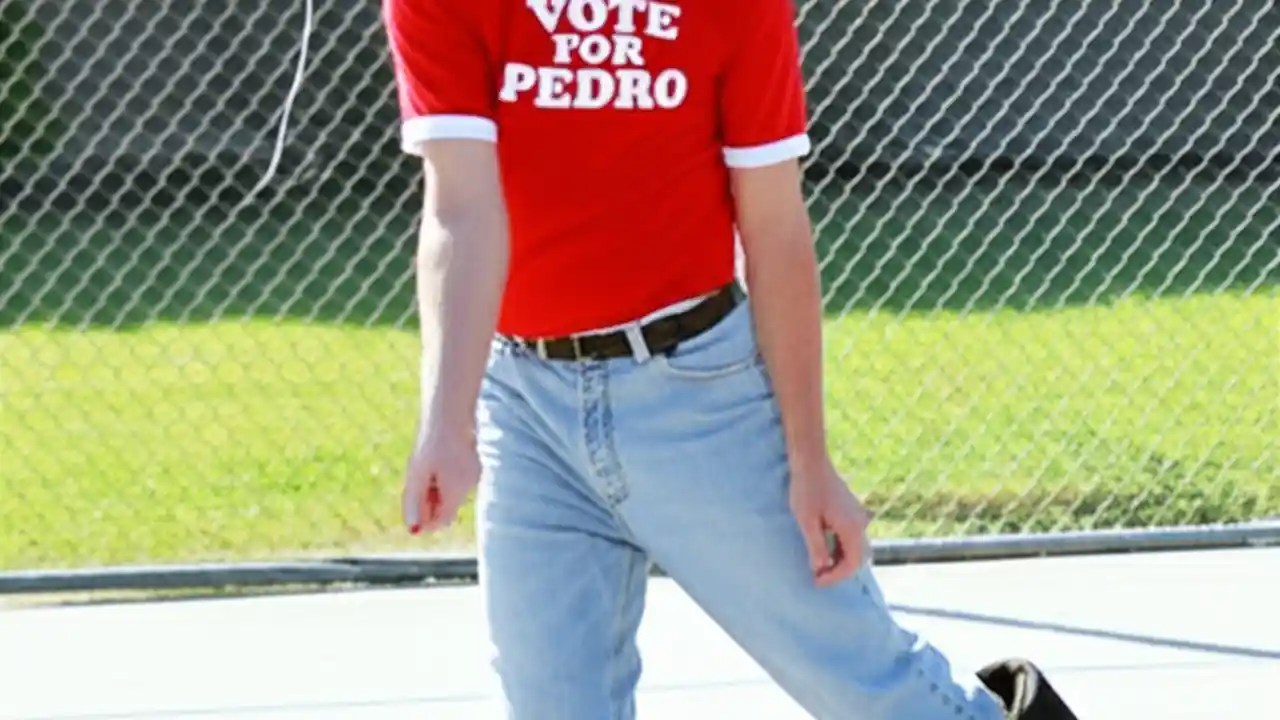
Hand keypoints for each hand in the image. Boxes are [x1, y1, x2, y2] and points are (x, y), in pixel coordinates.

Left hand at [402, 427, 479, 534]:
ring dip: (437, 492)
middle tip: (415, 488)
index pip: (442, 521)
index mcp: (456, 489)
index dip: (426, 522)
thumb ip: (414, 502)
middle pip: (448, 509)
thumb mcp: (416, 473)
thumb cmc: (431, 442)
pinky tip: (435, 465)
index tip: (412, 516)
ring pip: (453, 496)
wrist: (450, 412)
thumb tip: (413, 529)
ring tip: (424, 471)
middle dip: (430, 505)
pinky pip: (457, 483)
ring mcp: (474, 475)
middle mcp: (469, 485)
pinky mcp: (473, 466)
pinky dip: (445, 481)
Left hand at [789, 456, 873, 586]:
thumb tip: (821, 568)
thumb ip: (816, 546)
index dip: (835, 577)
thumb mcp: (806, 521)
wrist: (811, 462)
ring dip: (839, 560)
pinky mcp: (852, 512)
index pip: (852, 564)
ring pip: (855, 548)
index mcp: (852, 528)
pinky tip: (823, 549)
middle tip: (817, 576)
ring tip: (817, 566)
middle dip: (839, 571)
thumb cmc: (806, 489)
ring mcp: (858, 516)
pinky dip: (839, 548)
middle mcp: (860, 523)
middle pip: (857, 558)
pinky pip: (851, 537)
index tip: (816, 581)